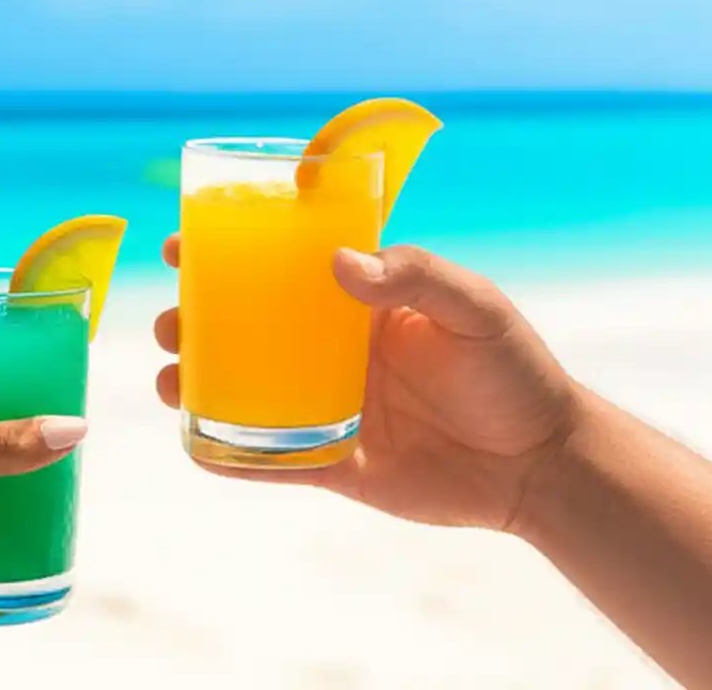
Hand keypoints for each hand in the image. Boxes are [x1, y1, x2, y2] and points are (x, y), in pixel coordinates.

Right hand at [155, 235, 580, 529]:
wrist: (541, 466)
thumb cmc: (513, 373)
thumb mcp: (473, 309)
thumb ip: (413, 276)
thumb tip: (336, 262)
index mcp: (360, 306)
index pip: (284, 269)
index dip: (230, 253)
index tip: (183, 245)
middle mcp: (334, 353)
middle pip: (248, 330)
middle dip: (196, 322)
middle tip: (170, 321)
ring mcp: (328, 409)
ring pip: (246, 393)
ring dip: (199, 385)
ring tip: (169, 381)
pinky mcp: (333, 464)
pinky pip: (269, 461)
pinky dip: (228, 457)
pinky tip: (194, 448)